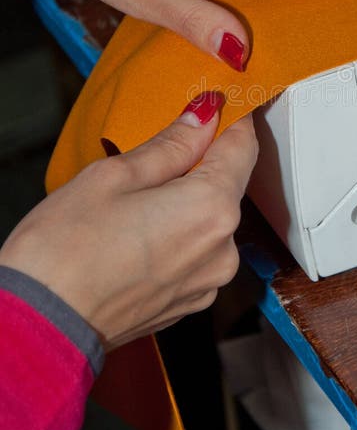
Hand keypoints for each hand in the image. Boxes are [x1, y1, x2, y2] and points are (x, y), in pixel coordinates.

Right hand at [0, 95, 257, 349]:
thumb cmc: (65, 251)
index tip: (219, 104)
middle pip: (227, 186)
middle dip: (202, 163)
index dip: (232, 119)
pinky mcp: (189, 303)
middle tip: (163, 147)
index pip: (243, 147)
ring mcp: (208, 281)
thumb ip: (170, 145)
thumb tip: (202, 118)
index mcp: (212, 208)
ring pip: (211, 221)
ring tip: (138, 199)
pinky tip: (140, 232)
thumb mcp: (114, 176)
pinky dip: (179, 235)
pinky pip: (196, 253)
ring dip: (188, 202)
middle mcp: (223, 249)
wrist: (40, 325)